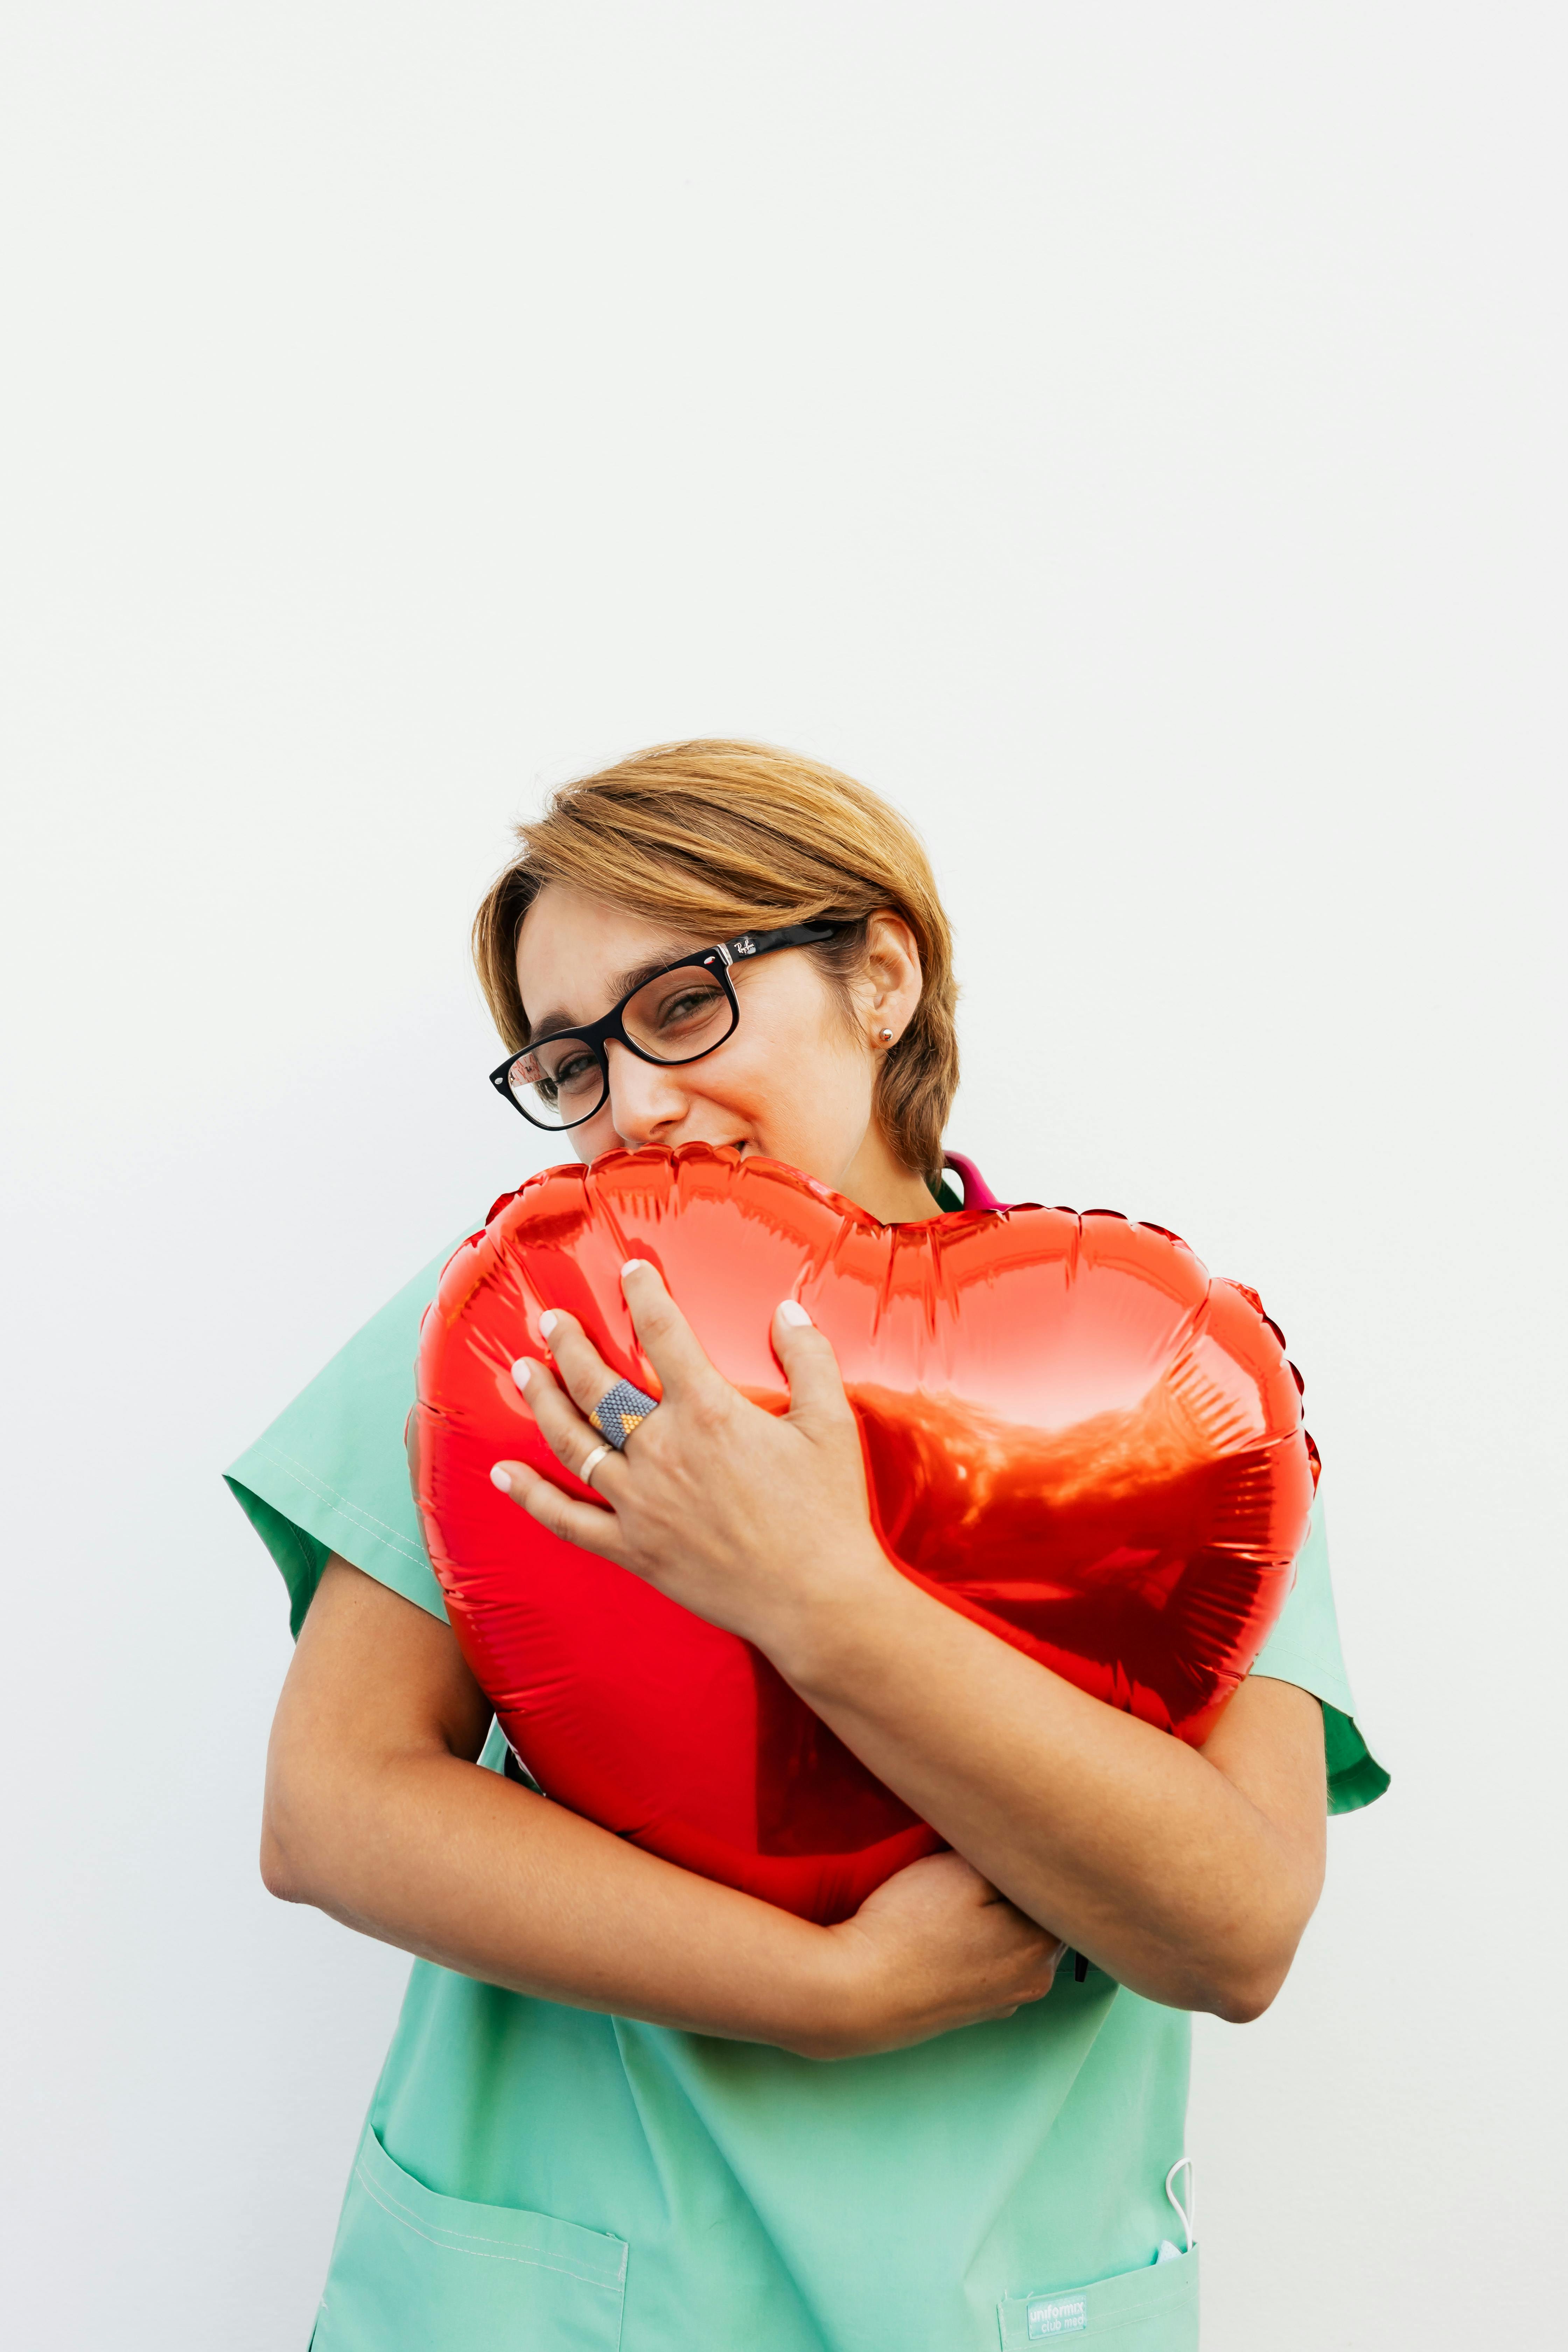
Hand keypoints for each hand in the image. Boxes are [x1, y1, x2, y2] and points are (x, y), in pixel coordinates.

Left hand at [491, 1259, 893, 1661]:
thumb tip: (788, 1311)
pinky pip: (567, 1520)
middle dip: (570, 1344)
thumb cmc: (827, 1513)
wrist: (817, 1601)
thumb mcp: (833, 1423)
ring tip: (523, 1370)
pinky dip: (531, 1496)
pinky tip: (502, 1474)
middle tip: (552, 1320)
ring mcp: (640, 1502)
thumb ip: (809, 1358)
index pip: (664, 1334)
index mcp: (709, 1412)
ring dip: (542, 1401)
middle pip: (599, 1384)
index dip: (643, 1295)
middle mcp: (663, 1451)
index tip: (630, 1270)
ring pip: (573, 1441)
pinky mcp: (633, 1549)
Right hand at [788, 1851, 1066, 2059]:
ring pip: (1013, 1938)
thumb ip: (1009, 1856)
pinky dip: (974, 1942)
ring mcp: (1001, 2000)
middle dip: (1018, 1887)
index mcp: (1042, 1946)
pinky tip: (943, 1929)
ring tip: (956, 1894)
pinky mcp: (968, 2010)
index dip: (1038, 1858)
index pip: (1062, 1891)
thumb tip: (1034, 1844)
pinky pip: (987, 1962)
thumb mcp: (961, 1869)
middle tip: (983, 1857)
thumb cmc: (907, 1927)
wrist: (853, 1995)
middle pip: (1040, 1916)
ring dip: (995, 1914)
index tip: (1015, 1836)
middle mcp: (1033, 1980)